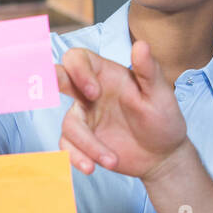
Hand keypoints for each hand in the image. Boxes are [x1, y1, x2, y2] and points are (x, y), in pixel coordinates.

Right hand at [57, 39, 187, 178]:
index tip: (94, 93)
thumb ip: (148, 70)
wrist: (164, 156)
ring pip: (68, 125)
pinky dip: (76, 158)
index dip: (77, 71)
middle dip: (49, 84)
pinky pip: (67, 147)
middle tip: (55, 97)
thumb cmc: (163, 118)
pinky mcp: (83, 142)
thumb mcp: (160, 94)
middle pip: (58, 79)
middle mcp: (90, 93)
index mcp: (107, 75)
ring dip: (87, 144)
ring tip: (112, 160)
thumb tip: (141, 44)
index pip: (78, 59)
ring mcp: (85, 118)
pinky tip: (92, 167)